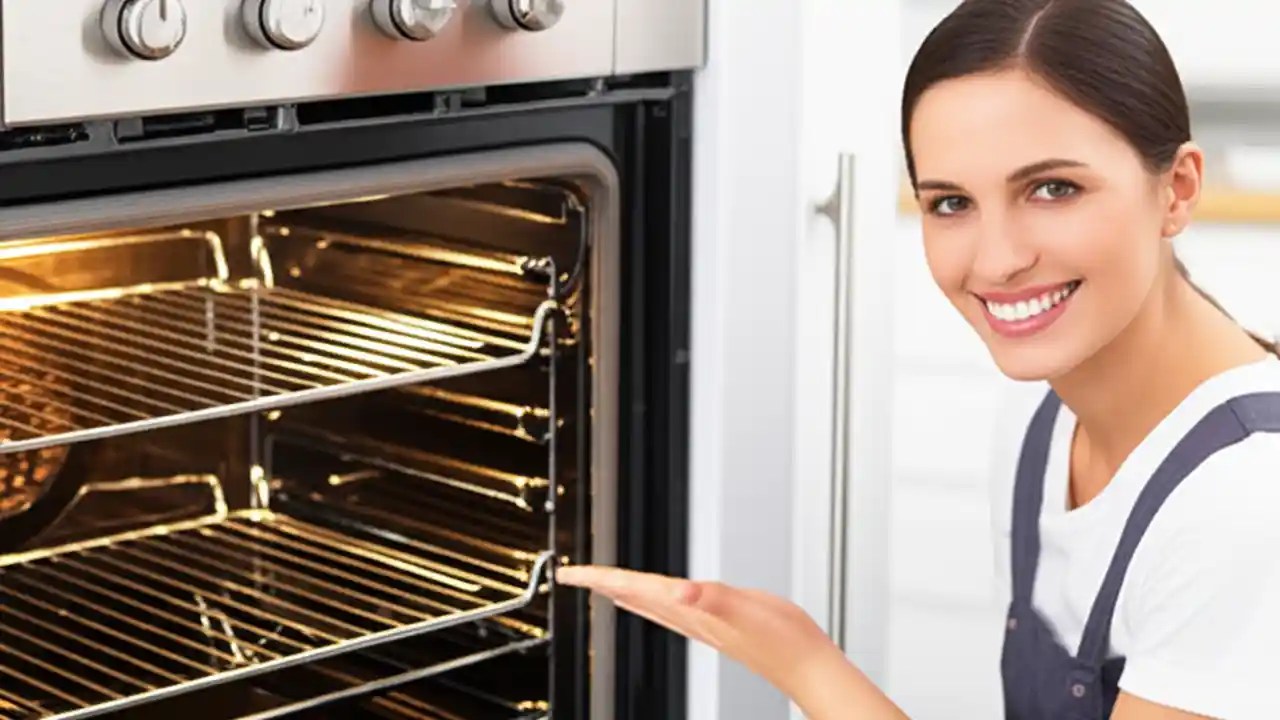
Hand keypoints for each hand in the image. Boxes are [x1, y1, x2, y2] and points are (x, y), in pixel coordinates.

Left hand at [556, 565, 908, 718]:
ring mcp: (700, 624)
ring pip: (648, 605)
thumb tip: (683, 591)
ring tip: (601, 586)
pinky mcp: (714, 626)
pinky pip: (670, 610)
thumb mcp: (749, 608)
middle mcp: (689, 618)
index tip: (570, 574)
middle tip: (573, 577)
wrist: (805, 664)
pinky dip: (652, 601)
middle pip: (631, 598)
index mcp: (690, 609)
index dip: (599, 578)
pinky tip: (655, 600)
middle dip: (600, 586)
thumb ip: (714, 598)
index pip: (633, 589)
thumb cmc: (783, 639)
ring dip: (622, 594)